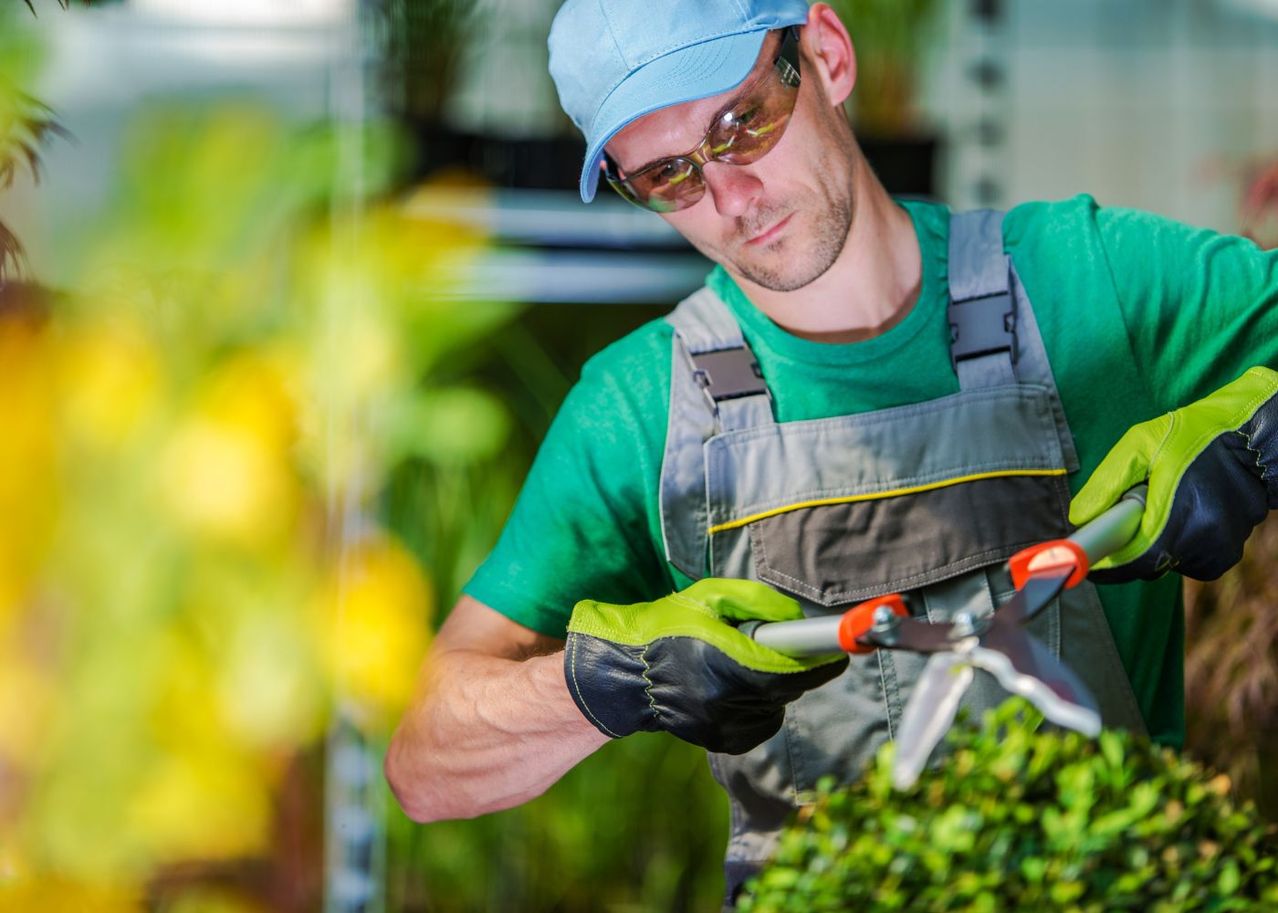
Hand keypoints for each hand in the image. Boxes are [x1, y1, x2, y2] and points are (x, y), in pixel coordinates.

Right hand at [564, 578, 847, 754]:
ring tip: (744, 662)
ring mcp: (724, 726)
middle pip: (788, 687)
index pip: (791, 670)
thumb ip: (757, 603)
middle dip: (795, 666)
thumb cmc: (664, 627)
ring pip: (777, 705)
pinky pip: (762, 721)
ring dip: (775, 684)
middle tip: (782, 645)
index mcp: (724, 663)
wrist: (625, 674)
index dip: (822, 661)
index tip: (842, 650)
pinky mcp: (722, 741)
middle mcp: (727, 701)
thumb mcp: (708, 597)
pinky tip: (734, 686)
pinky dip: (761, 704)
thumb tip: (798, 620)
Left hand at [1070, 366, 1277, 580]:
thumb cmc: (1192, 437)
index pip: (1133, 562)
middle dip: (1129, 546)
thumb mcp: (1140, 445)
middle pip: (1146, 565)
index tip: (1087, 560)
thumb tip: (1079, 518)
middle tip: (1130, 513)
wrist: (1251, 440)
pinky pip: (1186, 561)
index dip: (1106, 565)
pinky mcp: (1226, 556)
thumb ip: (1106, 482)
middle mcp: (1203, 542)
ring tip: (1165, 505)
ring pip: (1165, 563)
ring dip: (1154, 543)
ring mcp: (1218, 551)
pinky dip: (1176, 544)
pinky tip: (1184, 515)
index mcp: (1179, 516)